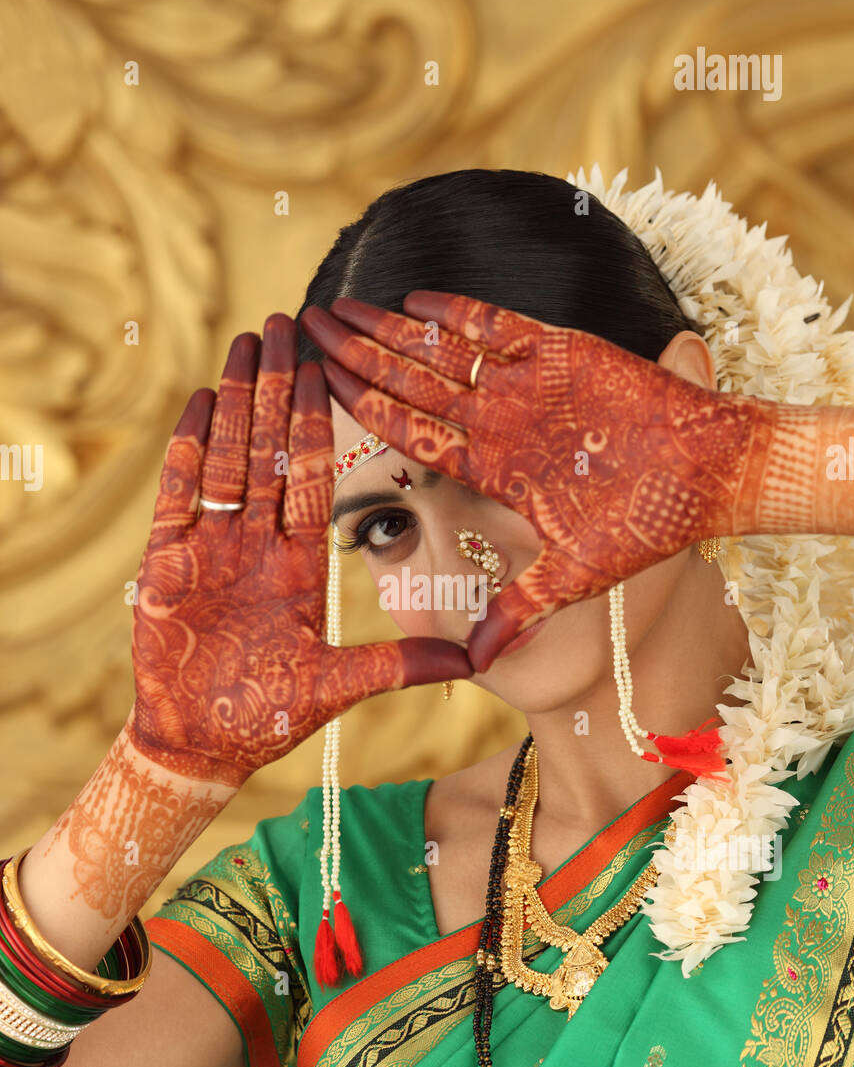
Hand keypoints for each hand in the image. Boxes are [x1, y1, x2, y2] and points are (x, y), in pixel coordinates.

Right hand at [130, 314, 471, 785]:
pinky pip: (177, 496)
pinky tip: (196, 402)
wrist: (202, 744)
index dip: (320, 423)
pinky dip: (186, 451)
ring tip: (246, 342)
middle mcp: (259, 544)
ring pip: (226, 459)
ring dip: (234, 401)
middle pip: (268, 450)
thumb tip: (473, 661)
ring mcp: (212, 549)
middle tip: (289, 322)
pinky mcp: (167, 562)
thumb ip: (399, 666)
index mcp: (301, 564)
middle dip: (278, 388)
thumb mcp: (340, 686)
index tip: (333, 368)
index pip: (313, 477)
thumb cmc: (267, 715)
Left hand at [300, 292, 778, 669]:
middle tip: (302, 330)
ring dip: (389, 328)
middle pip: (410, 383)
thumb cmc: (646, 526)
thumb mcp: (572, 577)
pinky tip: (414, 300)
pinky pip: (501, 326)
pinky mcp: (563, 350)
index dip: (361, 413)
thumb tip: (475, 664)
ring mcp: (526, 383)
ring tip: (339, 308)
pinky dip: (461, 313)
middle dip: (355, 357)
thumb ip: (519, 609)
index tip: (312, 398)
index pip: (410, 434)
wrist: (710, 478)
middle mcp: (498, 421)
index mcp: (491, 466)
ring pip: (443, 349)